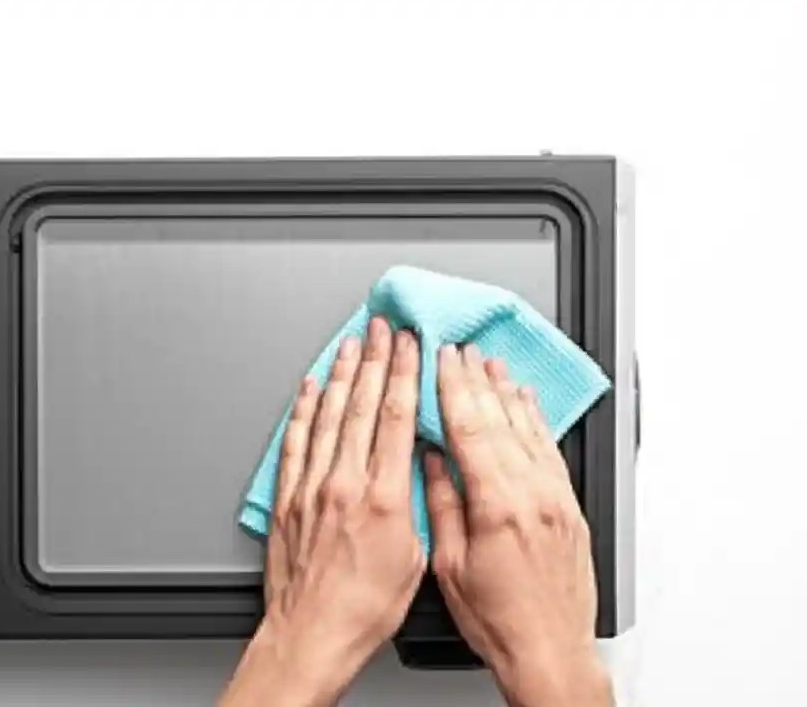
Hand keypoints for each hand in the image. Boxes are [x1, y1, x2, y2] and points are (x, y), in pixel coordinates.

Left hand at [220, 318, 424, 706]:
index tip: (411, 347)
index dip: (405, 375)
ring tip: (351, 344)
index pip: (398, 418)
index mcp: (385, 498)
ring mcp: (312, 488)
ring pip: (329, 416)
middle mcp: (345, 484)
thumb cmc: (364, 608)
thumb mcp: (416, 558)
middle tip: (383, 328)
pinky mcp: (287, 499)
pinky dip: (304, 411)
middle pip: (364, 406)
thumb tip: (419, 473)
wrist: (312, 633)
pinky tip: (311, 389)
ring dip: (342, 375)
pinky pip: (295, 442)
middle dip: (377, 361)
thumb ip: (418, 507)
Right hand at [424, 344, 611, 706]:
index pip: (471, 430)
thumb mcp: (450, 566)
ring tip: (491, 364)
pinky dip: (536, 421)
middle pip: (500, 421)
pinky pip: (551, 451)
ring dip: (507, 393)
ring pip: (529, 431)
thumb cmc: (498, 621)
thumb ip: (443, 505)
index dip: (453, 389)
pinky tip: (526, 404)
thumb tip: (432, 462)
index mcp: (497, 508)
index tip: (441, 360)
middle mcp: (533, 496)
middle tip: (461, 350)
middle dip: (477, 380)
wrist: (550, 652)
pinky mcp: (570, 509)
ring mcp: (556, 500)